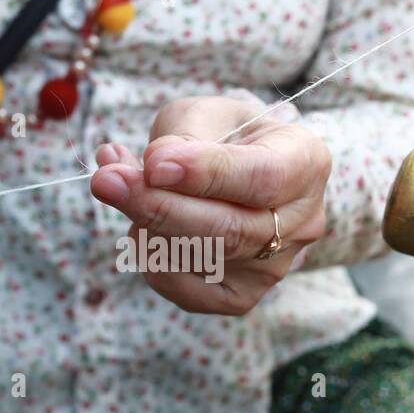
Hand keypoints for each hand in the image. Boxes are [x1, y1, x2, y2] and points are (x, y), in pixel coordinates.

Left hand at [90, 96, 329, 314]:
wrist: (238, 173)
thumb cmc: (222, 136)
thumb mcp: (206, 115)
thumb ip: (182, 137)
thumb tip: (147, 170)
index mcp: (306, 162)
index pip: (263, 177)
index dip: (206, 174)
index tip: (154, 163)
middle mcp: (301, 221)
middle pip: (230, 230)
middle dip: (159, 206)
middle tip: (107, 181)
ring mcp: (275, 267)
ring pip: (201, 261)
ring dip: (143, 225)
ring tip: (119, 183)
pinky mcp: (239, 297)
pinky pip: (183, 287)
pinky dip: (149, 255)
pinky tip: (139, 224)